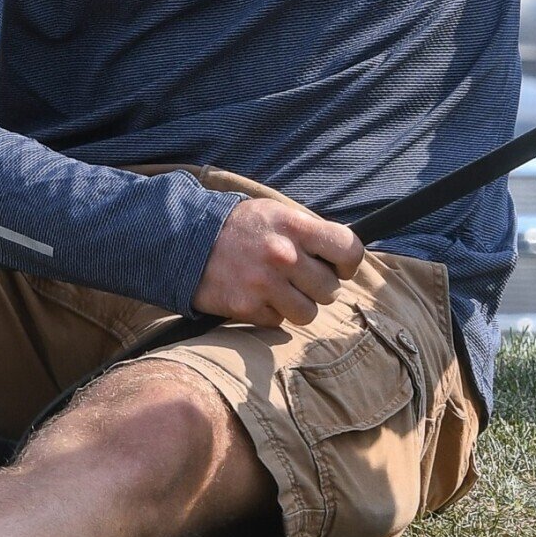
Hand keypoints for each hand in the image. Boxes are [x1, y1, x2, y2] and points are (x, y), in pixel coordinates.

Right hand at [192, 198, 364, 326]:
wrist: (186, 241)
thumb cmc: (241, 227)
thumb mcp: (277, 214)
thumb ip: (310, 232)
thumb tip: (342, 257)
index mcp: (295, 226)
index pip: (349, 249)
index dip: (348, 263)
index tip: (338, 266)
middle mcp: (284, 256)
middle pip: (330, 290)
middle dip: (319, 288)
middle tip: (300, 278)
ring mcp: (264, 284)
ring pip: (308, 314)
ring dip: (298, 305)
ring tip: (281, 290)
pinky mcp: (246, 308)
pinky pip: (278, 322)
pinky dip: (270, 313)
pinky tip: (257, 296)